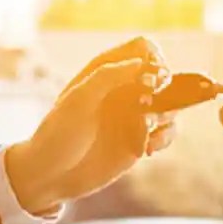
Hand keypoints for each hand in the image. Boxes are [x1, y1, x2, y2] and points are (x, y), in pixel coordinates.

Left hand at [6, 37, 175, 214]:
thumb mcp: (77, 101)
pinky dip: (165, 137)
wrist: (52, 175)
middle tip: (146, 107)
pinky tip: (147, 149)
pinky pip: (167, 131)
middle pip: (164, 75)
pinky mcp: (140, 139)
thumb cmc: (58, 134)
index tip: (151, 79)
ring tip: (145, 130)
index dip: (154, 58)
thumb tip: (140, 62)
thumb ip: (107, 76)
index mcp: (106, 72)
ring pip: (171, 105)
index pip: (143, 48)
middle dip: (166, 90)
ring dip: (166, 116)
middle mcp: (124, 90)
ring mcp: (134, 115)